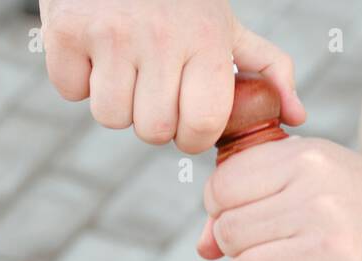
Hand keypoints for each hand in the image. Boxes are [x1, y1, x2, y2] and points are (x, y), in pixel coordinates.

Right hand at [39, 0, 304, 153]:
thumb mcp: (225, 24)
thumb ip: (266, 69)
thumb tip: (296, 116)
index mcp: (206, 42)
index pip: (199, 128)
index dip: (190, 135)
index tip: (185, 118)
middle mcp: (160, 39)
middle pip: (151, 132)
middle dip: (151, 118)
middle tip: (151, 84)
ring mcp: (109, 35)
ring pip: (110, 117)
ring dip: (114, 100)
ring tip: (122, 63)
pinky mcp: (65, 31)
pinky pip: (71, 92)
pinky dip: (78, 78)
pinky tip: (93, 48)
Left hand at [197, 138, 361, 260]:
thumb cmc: (357, 200)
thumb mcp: (308, 172)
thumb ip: (250, 195)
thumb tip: (203, 245)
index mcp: (304, 163)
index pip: (223, 188)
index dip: (218, 208)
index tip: (239, 217)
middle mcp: (317, 202)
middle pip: (230, 234)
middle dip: (233, 248)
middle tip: (257, 249)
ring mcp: (331, 249)